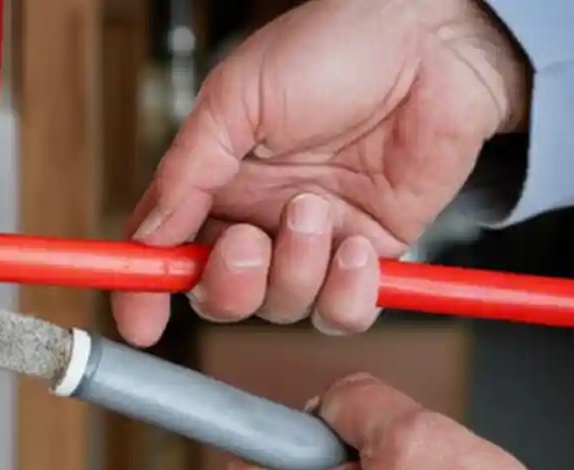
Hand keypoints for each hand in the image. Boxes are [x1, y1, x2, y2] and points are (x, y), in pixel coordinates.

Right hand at [113, 0, 529, 345]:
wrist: (432, 44)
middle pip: (223, 297)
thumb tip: (148, 237)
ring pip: (283, 308)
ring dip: (296, 271)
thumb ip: (187, 173)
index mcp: (216, 184)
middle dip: (230, 285)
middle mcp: (260, 219)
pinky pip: (343, 312)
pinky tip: (356, 246)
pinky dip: (347, 293)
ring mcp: (314, 242)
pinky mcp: (369, 255)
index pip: (167, 254)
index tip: (141, 323)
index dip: (148, 293)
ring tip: (318, 210)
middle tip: (249, 242)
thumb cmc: (332, 47)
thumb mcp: (236, 100)